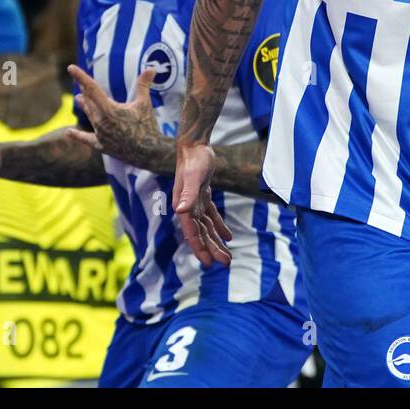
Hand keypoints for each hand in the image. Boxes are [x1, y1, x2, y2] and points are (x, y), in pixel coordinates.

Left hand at [66, 64, 163, 157]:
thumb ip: (144, 85)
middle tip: (79, 83)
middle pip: (89, 101)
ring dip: (84, 106)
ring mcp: (100, 134)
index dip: (81, 77)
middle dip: (85, 90)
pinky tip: (68, 132)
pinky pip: (87, 139)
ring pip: (89, 116)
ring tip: (78, 98)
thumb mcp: (144, 104)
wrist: (148, 152)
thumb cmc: (147, 126)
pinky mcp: (101, 145)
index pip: (92, 88)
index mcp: (109, 109)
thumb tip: (151, 68)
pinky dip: (78, 135)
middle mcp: (100, 121)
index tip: (70, 67)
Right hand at [174, 142, 232, 266]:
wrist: (194, 146)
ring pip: (206, 227)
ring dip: (216, 241)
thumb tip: (181, 211)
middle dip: (213, 249)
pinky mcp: (202, 196)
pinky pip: (211, 216)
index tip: (209, 263)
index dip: (200, 248)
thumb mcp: (192, 178)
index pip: (192, 233)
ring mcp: (195, 203)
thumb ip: (187, 195)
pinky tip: (228, 237)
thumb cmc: (193, 161)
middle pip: (201, 234)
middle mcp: (187, 208)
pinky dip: (219, 226)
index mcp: (184, 207)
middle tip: (226, 263)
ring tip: (228, 256)